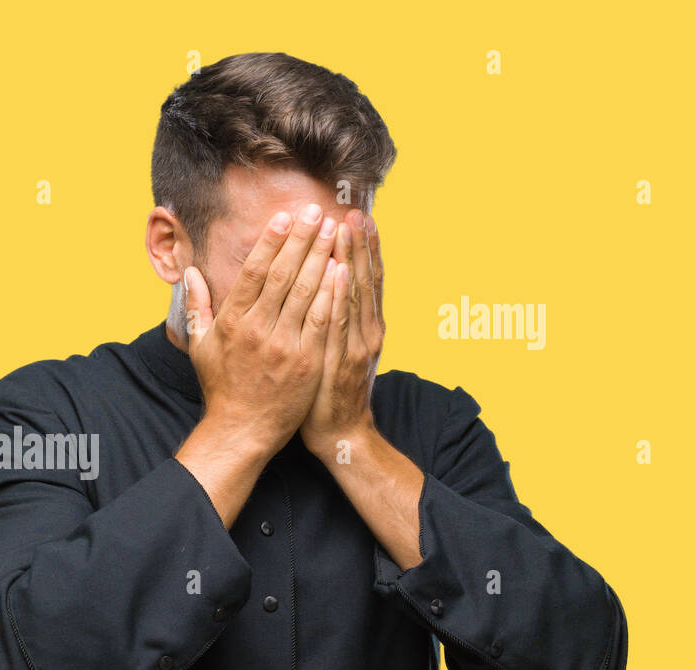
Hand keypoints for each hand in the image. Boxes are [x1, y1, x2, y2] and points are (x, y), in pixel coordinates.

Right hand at [182, 202, 339, 460]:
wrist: (241, 431)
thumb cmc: (221, 388)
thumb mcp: (200, 347)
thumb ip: (197, 307)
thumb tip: (190, 272)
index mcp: (232, 323)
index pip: (254, 273)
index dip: (271, 242)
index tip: (284, 217)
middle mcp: (257, 331)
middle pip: (283, 275)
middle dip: (302, 240)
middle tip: (317, 211)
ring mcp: (284, 347)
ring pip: (306, 293)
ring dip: (322, 257)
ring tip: (335, 230)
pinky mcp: (307, 363)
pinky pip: (322, 321)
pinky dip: (333, 293)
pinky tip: (342, 270)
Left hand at [300, 209, 384, 457]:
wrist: (340, 432)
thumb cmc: (328, 389)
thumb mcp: (334, 348)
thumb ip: (333, 317)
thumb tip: (327, 285)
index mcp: (363, 325)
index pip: (364, 278)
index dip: (363, 248)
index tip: (357, 217)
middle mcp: (367, 330)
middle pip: (364, 279)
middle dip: (360, 245)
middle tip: (355, 211)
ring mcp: (358, 345)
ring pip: (355, 294)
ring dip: (352, 259)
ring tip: (347, 228)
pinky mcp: (344, 361)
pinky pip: (341, 322)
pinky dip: (341, 296)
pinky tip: (339, 273)